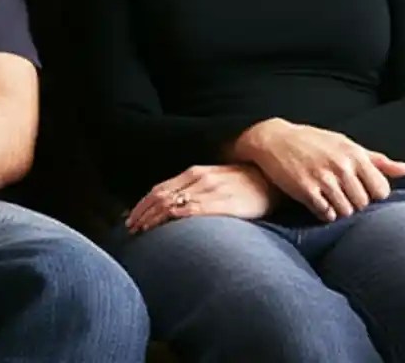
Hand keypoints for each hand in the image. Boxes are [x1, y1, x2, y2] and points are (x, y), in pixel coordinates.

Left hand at [125, 165, 275, 233]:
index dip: (143, 204)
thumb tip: (178, 207)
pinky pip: (189, 210)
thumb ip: (198, 190)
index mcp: (196, 172)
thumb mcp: (219, 181)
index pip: (161, 188)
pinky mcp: (221, 202)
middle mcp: (198, 177)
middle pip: (160, 195)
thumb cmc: (247, 184)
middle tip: (130, 228)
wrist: (274, 180)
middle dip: (142, 212)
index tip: (132, 217)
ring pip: (169, 202)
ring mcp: (209, 189)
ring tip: (140, 231)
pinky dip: (170, 219)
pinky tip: (162, 228)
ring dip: (151, 217)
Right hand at [232, 118, 404, 221]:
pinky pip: (326, 213)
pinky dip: (325, 213)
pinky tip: (319, 204)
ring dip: (340, 210)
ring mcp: (323, 179)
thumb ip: (377, 160)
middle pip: (363, 203)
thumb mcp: (345, 144)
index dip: (372, 194)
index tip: (361, 191)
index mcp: (354, 154)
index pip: (381, 190)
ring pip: (346, 211)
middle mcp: (341, 166)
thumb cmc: (313, 142)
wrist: (273, 139)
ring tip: (331, 200)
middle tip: (343, 196)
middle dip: (355, 204)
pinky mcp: (306, 190)